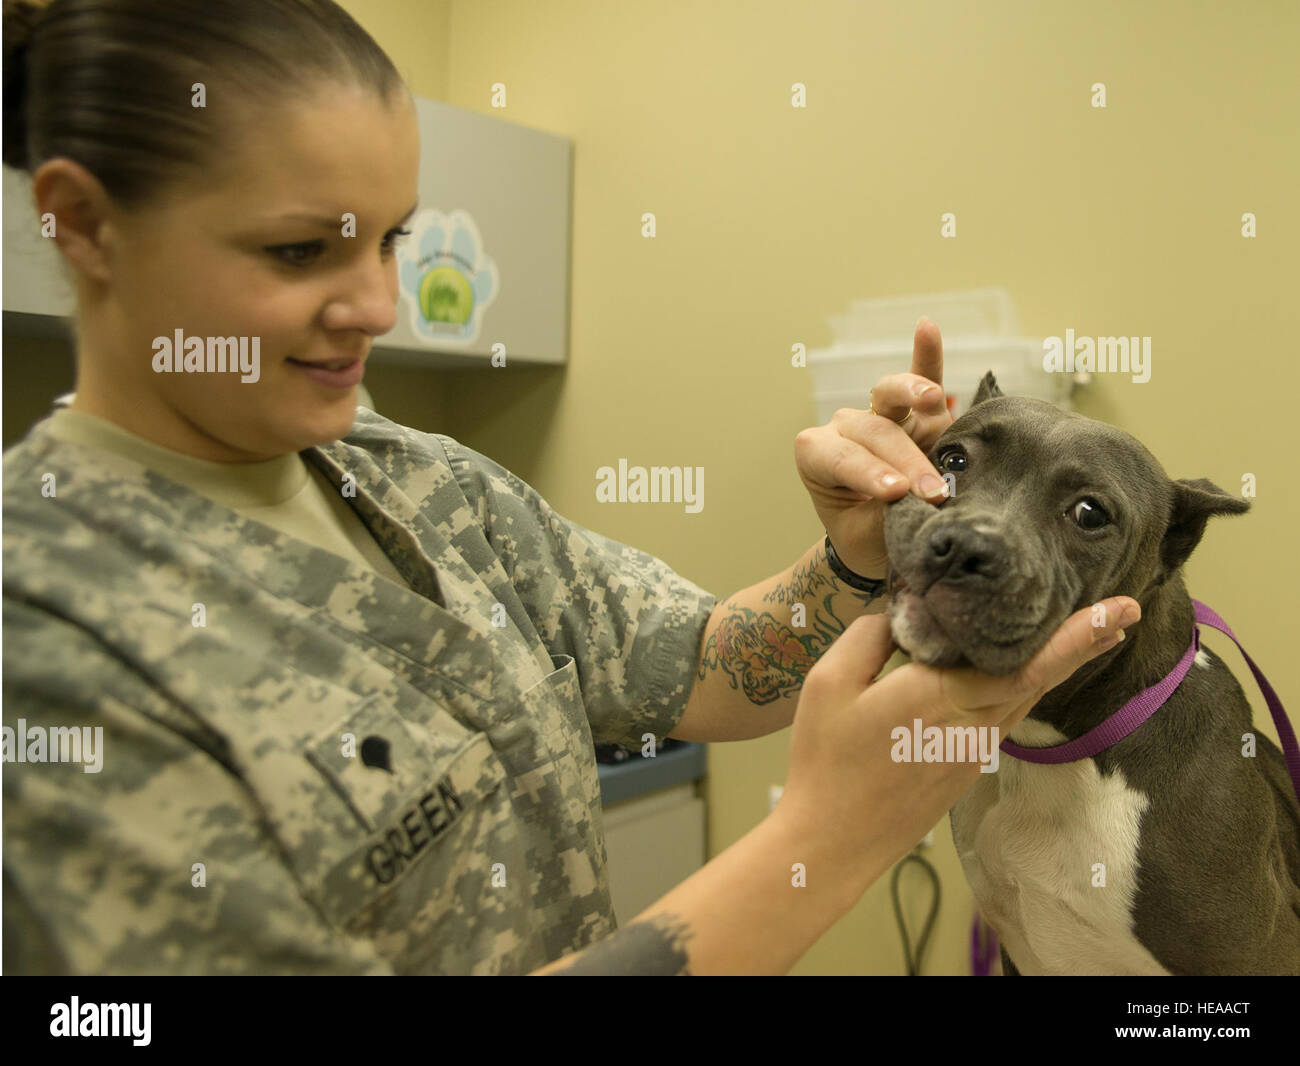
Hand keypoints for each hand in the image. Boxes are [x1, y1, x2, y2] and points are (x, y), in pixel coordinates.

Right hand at [774, 596, 1141, 885]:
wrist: (831, 841)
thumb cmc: (824, 760)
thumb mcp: (828, 683)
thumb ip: (869, 636)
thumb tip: (903, 611)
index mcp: (939, 697)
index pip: (1026, 663)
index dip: (1077, 636)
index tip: (1121, 610)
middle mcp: (970, 726)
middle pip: (1041, 678)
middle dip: (1085, 642)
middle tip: (1126, 609)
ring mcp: (972, 752)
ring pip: (1026, 698)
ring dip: (1059, 664)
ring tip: (1089, 633)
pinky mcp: (964, 767)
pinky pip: (1003, 716)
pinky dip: (1024, 687)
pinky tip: (1019, 673)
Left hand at [793, 317, 954, 577]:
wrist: (877, 542)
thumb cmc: (867, 539)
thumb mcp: (868, 537)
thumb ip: (890, 514)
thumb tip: (921, 500)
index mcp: (817, 457)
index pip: (842, 457)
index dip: (869, 473)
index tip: (896, 494)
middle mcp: (844, 428)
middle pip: (873, 431)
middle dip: (905, 461)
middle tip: (932, 492)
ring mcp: (880, 415)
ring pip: (889, 395)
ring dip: (912, 394)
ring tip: (932, 399)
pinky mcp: (915, 411)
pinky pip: (920, 376)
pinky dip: (926, 356)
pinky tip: (927, 328)